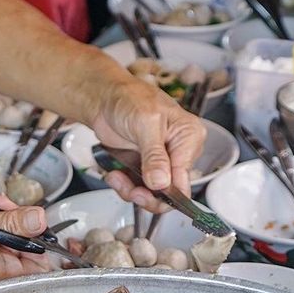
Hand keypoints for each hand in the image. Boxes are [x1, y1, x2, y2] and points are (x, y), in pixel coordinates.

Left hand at [90, 82, 204, 211]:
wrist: (105, 97)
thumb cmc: (129, 98)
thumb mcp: (145, 124)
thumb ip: (154, 156)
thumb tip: (161, 182)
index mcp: (188, 137)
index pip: (185, 179)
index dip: (166, 193)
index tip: (146, 193)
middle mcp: (179, 152)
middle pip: (170, 192)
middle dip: (148, 195)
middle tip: (132, 191)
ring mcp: (161, 162)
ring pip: (153, 194)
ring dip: (132, 191)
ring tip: (117, 178)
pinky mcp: (145, 168)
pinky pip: (139, 188)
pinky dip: (125, 186)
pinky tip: (115, 174)